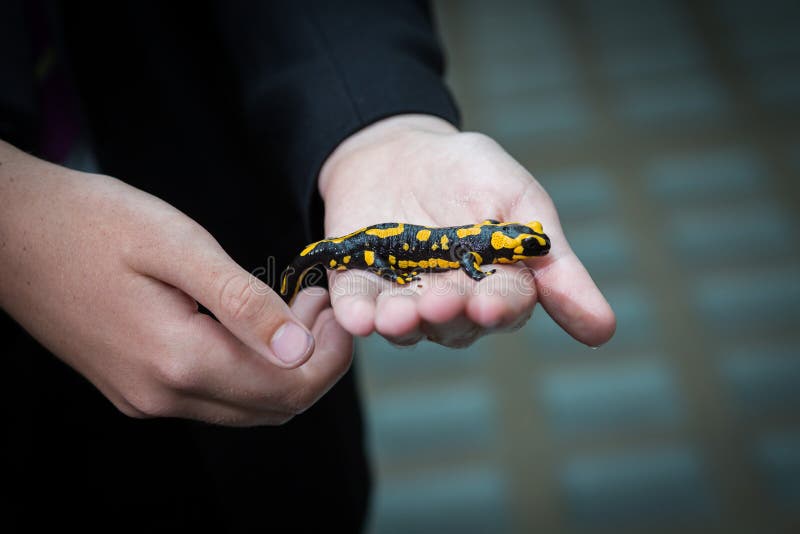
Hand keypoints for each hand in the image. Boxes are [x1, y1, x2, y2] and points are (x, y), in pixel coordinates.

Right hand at [0, 140, 351, 424]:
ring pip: (246, 406)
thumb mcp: (179, 247)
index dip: (330, 355)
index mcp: (178, 360)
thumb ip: (242, 303)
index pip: (288, 387)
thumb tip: (299, 350)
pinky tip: (250, 324)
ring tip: (292, 307)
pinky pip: (213, 396)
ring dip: (283, 366)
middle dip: (314, 361)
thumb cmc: (91, 224)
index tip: (335, 306)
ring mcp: (144, 397)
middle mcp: (162, 395)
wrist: (11, 233)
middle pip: (272, 406)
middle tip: (317, 302)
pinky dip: (248, 369)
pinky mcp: (134, 387)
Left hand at [318, 115, 615, 347]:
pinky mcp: (359, 287)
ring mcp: (404, 298)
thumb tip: (606, 331)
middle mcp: (453, 302)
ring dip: (401, 323)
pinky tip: (354, 320)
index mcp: (497, 283)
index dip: (499, 308)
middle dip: (447, 313)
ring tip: (394, 316)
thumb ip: (553, 261)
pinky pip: (357, 309)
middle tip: (440, 302)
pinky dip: (355, 317)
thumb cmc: (468, 173)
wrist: (399, 148)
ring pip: (407, 324)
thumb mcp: (518, 200)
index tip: (491, 305)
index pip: (505, 304)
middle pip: (454, 322)